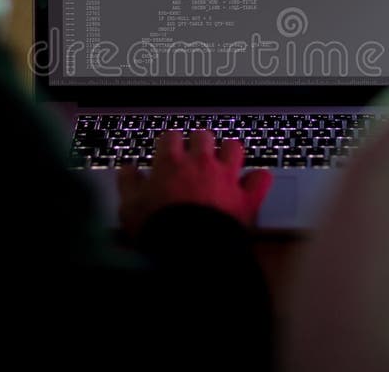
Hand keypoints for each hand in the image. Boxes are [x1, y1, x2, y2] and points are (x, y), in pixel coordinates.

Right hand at [117, 129, 272, 235]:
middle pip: (203, 136)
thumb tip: (127, 171)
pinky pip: (261, 179)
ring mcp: (226, 178)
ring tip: (225, 160)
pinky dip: (258, 180)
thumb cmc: (158, 230)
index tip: (168, 150)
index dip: (170, 142)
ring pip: (234, 148)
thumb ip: (128, 184)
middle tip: (195, 154)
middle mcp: (200, 164)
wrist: (189, 253)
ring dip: (230, 152)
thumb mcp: (130, 208)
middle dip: (199, 142)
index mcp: (171, 164)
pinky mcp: (246, 198)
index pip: (171, 137)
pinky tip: (253, 183)